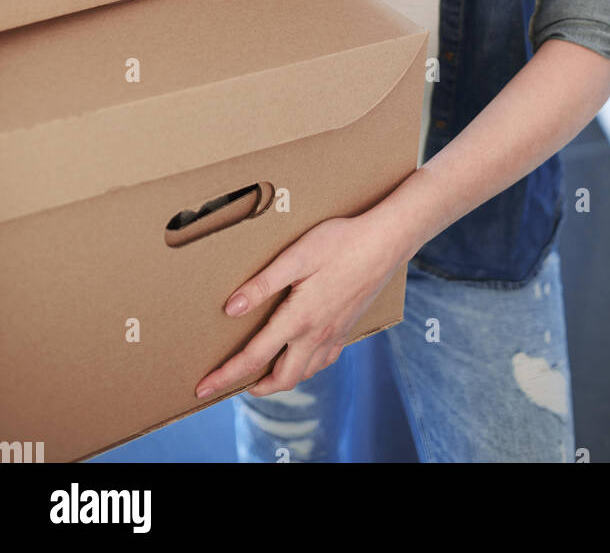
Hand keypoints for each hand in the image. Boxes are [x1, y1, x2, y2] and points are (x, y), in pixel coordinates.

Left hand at [195, 212, 404, 399]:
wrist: (385, 242)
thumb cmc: (340, 242)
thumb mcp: (297, 257)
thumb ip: (263, 284)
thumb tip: (231, 309)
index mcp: (298, 319)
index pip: (254, 357)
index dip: (226, 375)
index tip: (203, 388)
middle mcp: (316, 335)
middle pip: (281, 378)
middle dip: (255, 387)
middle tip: (233, 383)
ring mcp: (335, 334)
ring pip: (304, 373)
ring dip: (280, 379)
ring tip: (262, 373)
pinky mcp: (348, 328)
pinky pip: (323, 362)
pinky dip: (305, 368)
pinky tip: (300, 356)